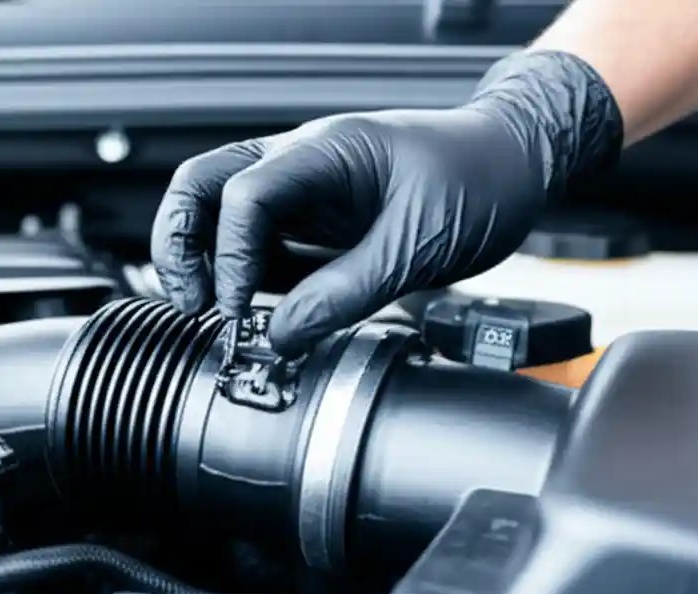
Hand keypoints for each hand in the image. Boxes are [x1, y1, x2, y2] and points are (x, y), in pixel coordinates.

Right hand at [150, 50, 622, 356]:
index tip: (236, 310)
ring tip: (213, 313)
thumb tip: (282, 336)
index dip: (228, 257)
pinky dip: (243, 278)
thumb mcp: (418, 245)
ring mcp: (303, 191)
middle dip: (181, 245)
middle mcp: (301, 165)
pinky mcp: (315, 221)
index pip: (243, 194)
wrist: (516, 166)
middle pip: (201, 186)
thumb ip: (346, 292)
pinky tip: (253, 312)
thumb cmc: (480, 178)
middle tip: (191, 303)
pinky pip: (259, 245)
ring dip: (205, 262)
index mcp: (324, 152)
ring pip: (219, 214)